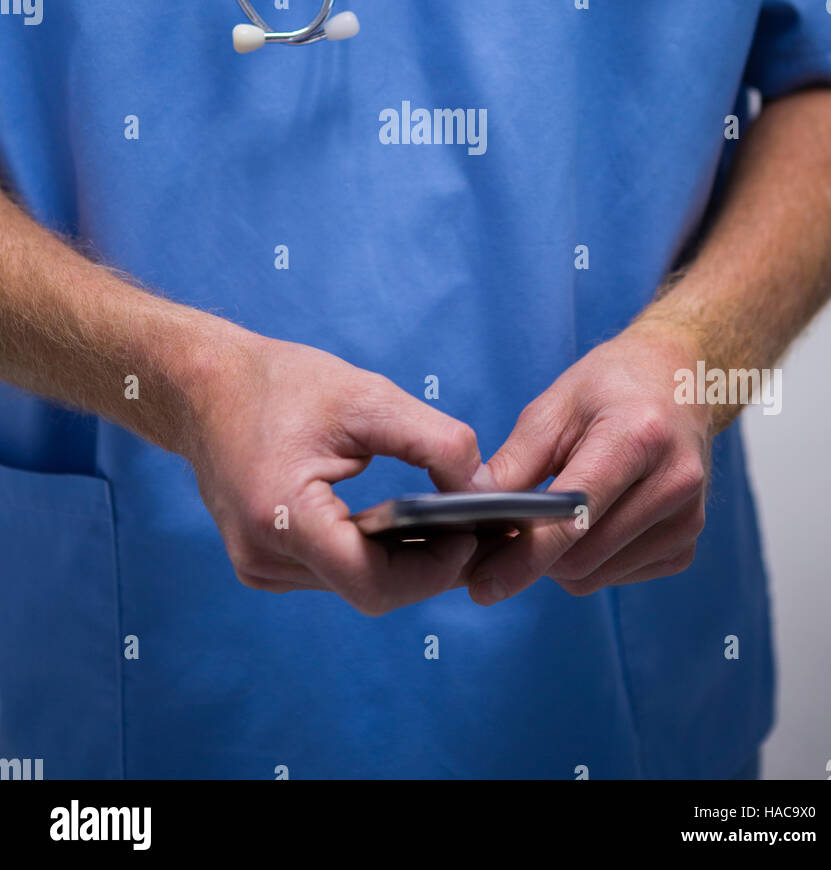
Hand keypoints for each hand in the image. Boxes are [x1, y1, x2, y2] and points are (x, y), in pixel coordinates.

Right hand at [182, 327, 482, 613]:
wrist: (205, 385)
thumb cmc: (279, 385)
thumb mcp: (368, 397)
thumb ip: (434, 442)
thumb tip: (482, 488)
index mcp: (281, 517)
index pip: (373, 582)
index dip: (433, 566)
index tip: (473, 530)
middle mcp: (264, 556)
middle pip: (369, 590)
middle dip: (430, 565)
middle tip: (477, 530)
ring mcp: (260, 565)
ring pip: (354, 586)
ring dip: (405, 563)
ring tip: (449, 524)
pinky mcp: (264, 560)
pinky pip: (334, 573)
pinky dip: (374, 555)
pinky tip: (402, 525)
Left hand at [465, 321, 712, 603]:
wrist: (682, 382)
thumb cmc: (611, 386)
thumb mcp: (554, 406)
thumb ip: (515, 464)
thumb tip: (470, 514)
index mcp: (639, 437)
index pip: (575, 517)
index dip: (524, 556)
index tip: (482, 584)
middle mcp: (673, 484)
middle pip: (581, 557)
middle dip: (531, 556)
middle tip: (497, 537)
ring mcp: (686, 520)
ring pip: (594, 576)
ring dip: (557, 561)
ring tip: (546, 517)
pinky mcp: (686, 546)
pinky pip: (615, 577)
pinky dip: (586, 560)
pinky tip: (585, 521)